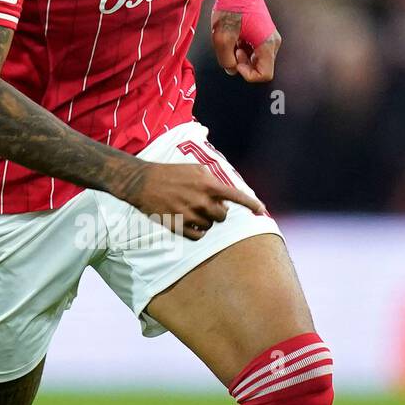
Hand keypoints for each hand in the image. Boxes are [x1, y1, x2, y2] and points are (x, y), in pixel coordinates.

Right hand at [120, 161, 267, 239]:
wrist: (143, 182)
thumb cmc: (171, 173)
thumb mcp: (195, 169)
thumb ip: (213, 180)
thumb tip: (226, 194)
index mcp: (208, 184)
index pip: (236, 196)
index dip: (252, 204)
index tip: (262, 210)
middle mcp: (202, 200)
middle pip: (223, 216)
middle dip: (218, 212)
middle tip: (207, 206)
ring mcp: (191, 214)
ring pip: (210, 226)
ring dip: (206, 221)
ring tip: (193, 211)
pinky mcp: (179, 225)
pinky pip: (199, 235)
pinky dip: (198, 232)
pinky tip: (191, 223)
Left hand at [211, 6, 279, 82]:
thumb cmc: (231, 7)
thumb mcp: (222, 38)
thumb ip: (226, 60)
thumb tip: (231, 69)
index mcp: (267, 44)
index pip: (264, 74)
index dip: (247, 74)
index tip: (236, 59)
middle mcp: (273, 42)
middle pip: (260, 67)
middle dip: (243, 63)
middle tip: (233, 48)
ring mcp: (269, 37)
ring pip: (256, 59)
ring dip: (242, 55)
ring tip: (232, 40)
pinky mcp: (264, 33)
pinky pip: (254, 50)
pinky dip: (243, 48)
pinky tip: (235, 37)